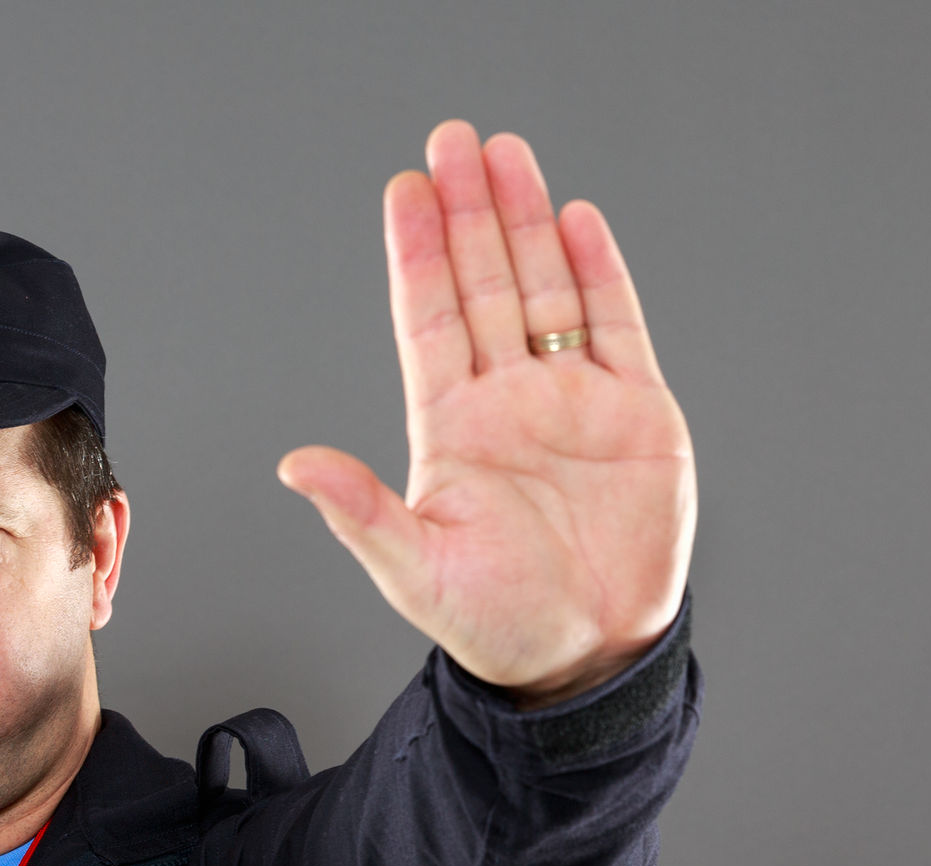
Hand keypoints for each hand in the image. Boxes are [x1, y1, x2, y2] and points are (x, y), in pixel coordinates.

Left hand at [279, 121, 694, 706]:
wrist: (586, 658)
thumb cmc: (496, 624)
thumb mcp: (415, 572)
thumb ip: (361, 513)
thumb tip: (294, 467)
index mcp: (452, 431)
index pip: (430, 321)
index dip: (418, 256)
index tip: (404, 192)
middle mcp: (508, 402)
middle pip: (485, 285)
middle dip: (469, 213)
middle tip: (451, 141)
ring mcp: (572, 401)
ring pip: (545, 290)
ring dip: (525, 222)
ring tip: (506, 155)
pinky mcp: (636, 412)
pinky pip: (615, 325)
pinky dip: (597, 272)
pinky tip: (574, 220)